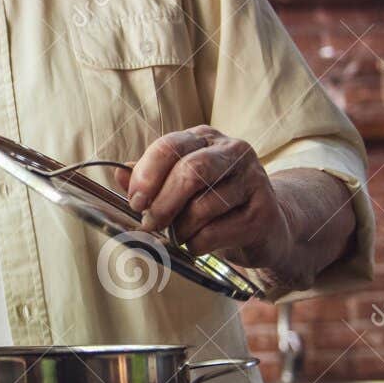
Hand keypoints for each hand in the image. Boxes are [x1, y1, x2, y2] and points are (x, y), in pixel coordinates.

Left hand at [116, 126, 291, 269]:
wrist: (265, 226)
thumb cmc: (211, 202)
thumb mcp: (178, 183)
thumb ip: (149, 177)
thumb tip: (118, 173)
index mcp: (204, 139)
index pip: (170, 146)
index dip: (147, 175)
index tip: (135, 202)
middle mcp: (233, 151)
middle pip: (190, 172)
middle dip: (163, 203)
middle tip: (151, 224)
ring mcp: (253, 180)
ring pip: (204, 206)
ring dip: (181, 229)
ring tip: (179, 235)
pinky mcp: (263, 213)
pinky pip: (217, 232)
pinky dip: (197, 243)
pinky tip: (197, 243)